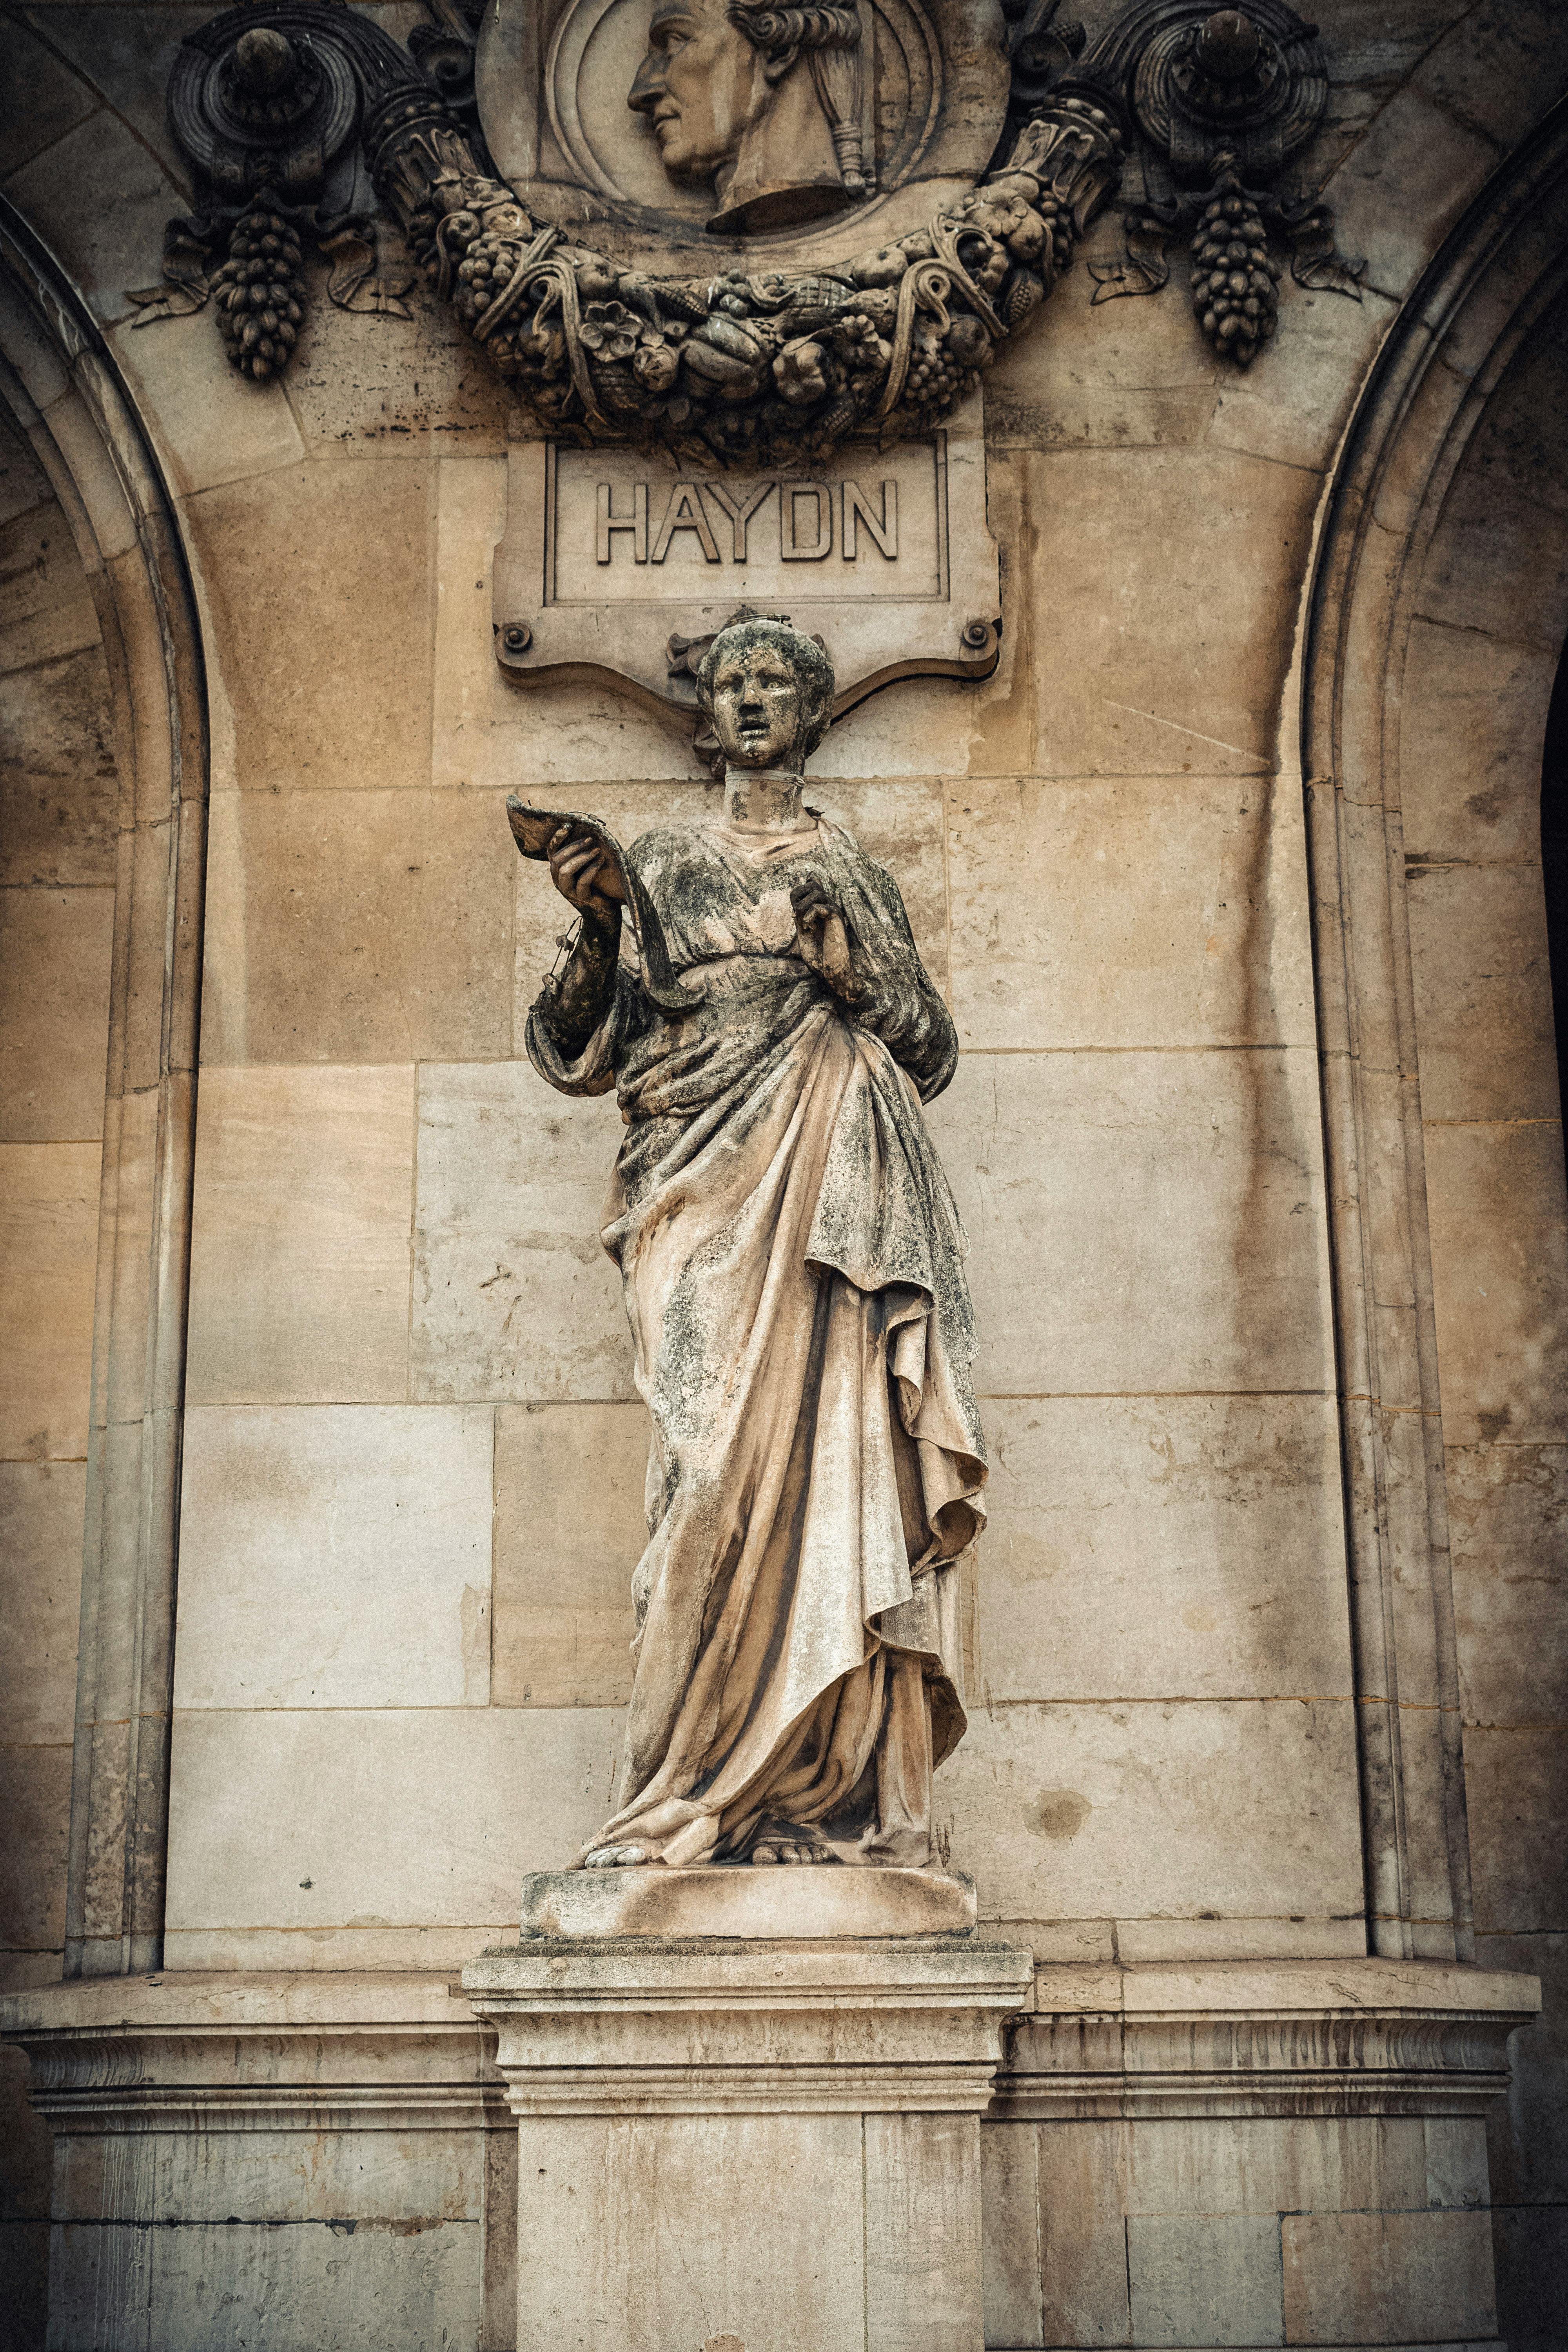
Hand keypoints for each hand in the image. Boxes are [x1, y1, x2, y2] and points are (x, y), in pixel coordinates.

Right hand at [548, 825, 622, 931]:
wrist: (605, 912)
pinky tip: (601, 860)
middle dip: (573, 846)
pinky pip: (582, 881)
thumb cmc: (597, 886)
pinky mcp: (581, 898)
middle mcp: (559, 880)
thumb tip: (589, 831)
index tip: (568, 825)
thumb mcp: (587, 867)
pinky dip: (592, 869)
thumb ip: (583, 854)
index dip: (557, 838)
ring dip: (582, 857)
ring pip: (566, 870)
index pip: (552, 852)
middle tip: (590, 839)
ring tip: (597, 850)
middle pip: (558, 859)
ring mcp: (569, 891)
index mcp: (558, 871)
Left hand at [790, 876, 859, 1001]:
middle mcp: (828, 906)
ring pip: (815, 891)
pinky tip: (811, 930)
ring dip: (803, 908)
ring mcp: (833, 910)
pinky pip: (818, 906)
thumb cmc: (818, 955)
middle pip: (812, 884)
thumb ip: (801, 913)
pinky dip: (809, 917)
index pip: (811, 884)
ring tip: (805, 925)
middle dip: (798, 897)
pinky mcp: (836, 917)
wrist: (829, 971)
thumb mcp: (802, 930)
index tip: (795, 915)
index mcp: (820, 908)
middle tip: (797, 916)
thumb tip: (796, 900)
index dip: (797, 894)